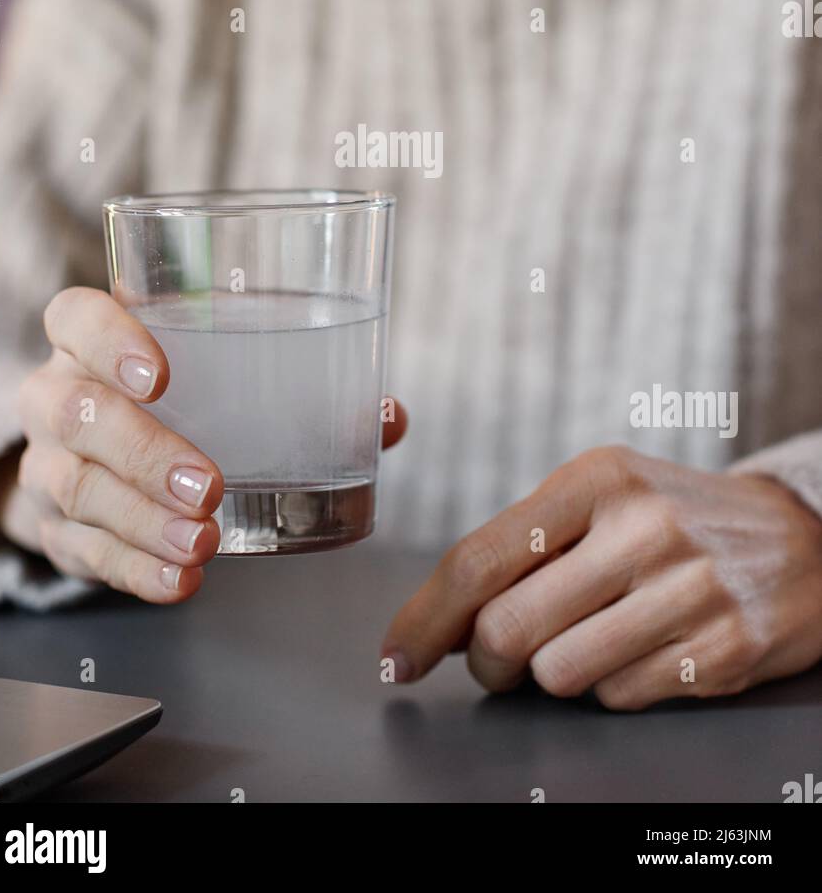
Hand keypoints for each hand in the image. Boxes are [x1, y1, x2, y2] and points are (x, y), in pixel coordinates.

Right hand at [0, 287, 405, 603]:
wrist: (99, 453)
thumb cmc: (183, 397)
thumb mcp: (227, 375)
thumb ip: (306, 389)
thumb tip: (389, 416)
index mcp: (91, 337)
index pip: (75, 318)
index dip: (109, 340)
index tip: (160, 374)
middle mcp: (58, 393)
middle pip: (77, 412)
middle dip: (145, 452)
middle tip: (209, 486)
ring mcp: (47, 462)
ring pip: (77, 488)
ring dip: (144, 521)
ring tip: (204, 544)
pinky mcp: (53, 528)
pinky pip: (83, 551)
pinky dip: (135, 570)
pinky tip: (181, 582)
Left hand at [381, 445, 821, 708]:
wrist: (798, 537)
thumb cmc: (673, 517)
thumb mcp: (602, 497)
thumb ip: (524, 544)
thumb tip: (443, 621)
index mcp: (595, 479)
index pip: (480, 558)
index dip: (425, 619)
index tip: (395, 657)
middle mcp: (641, 528)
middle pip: (507, 628)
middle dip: (484, 661)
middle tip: (496, 661)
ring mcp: (687, 589)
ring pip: (558, 675)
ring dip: (553, 676)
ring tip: (583, 643)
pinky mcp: (725, 648)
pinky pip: (621, 698)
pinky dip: (614, 687)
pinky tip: (642, 650)